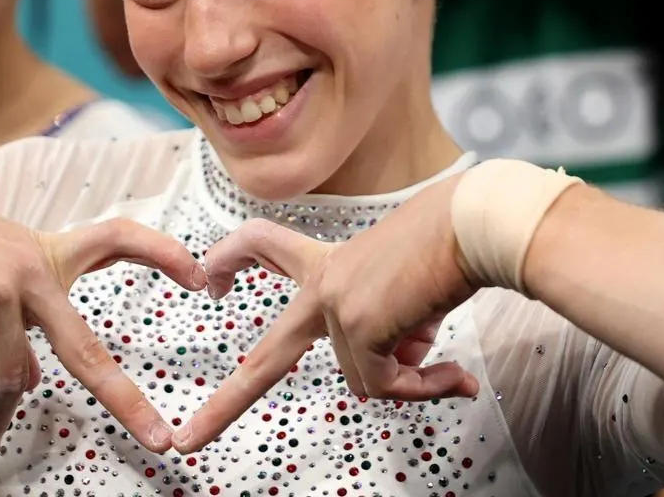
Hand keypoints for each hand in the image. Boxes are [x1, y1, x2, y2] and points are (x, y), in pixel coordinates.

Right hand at [0, 167, 205, 453]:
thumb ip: (24, 313)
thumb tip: (24, 384)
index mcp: (48, 251)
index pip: (117, 237)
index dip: (162, 253)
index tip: (202, 276)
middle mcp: (32, 271)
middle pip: (85, 348)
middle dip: (125, 398)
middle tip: (157, 438)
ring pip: (15, 379)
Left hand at [172, 177, 480, 453]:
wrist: (475, 223)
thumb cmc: (452, 246)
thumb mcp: (409, 295)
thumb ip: (393, 333)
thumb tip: (399, 367)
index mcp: (331, 263)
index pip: (268, 246)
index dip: (234, 257)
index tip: (207, 276)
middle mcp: (325, 283)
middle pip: (269, 355)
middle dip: (227, 405)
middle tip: (188, 440)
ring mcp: (336, 303)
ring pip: (367, 380)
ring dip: (409, 380)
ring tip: (448, 358)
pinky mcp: (357, 323)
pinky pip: (385, 385)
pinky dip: (421, 388)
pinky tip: (452, 372)